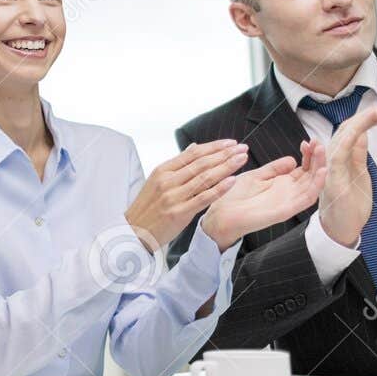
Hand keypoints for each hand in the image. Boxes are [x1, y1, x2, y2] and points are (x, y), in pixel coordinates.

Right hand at [124, 140, 248, 249]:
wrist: (134, 232)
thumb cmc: (147, 207)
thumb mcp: (156, 181)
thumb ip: (177, 165)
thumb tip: (194, 147)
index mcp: (162, 171)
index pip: (192, 154)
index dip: (214, 147)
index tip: (231, 143)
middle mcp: (167, 181)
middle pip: (201, 163)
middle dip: (224, 154)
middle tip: (242, 148)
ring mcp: (173, 196)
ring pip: (204, 178)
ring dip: (226, 167)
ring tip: (241, 160)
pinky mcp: (179, 212)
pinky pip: (203, 198)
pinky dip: (219, 189)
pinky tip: (232, 181)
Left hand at [201, 146, 326, 249]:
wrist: (222, 214)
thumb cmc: (236, 196)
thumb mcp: (257, 176)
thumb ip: (274, 168)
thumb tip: (293, 159)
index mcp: (282, 183)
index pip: (304, 168)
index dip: (308, 154)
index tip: (307, 141)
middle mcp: (289, 192)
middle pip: (311, 174)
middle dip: (317, 158)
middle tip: (319, 142)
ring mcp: (290, 201)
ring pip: (313, 184)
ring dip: (320, 168)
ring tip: (321, 151)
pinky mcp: (287, 210)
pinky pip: (307, 199)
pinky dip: (316, 185)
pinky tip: (320, 171)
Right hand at [316, 102, 376, 246]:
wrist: (340, 229)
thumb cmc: (349, 204)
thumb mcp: (358, 173)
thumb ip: (357, 153)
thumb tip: (362, 132)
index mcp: (340, 157)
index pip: (350, 130)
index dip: (366, 118)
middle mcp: (332, 159)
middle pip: (346, 128)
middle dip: (367, 115)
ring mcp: (330, 168)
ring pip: (342, 137)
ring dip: (361, 122)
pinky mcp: (333, 180)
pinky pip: (337, 155)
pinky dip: (347, 140)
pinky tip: (359, 129)